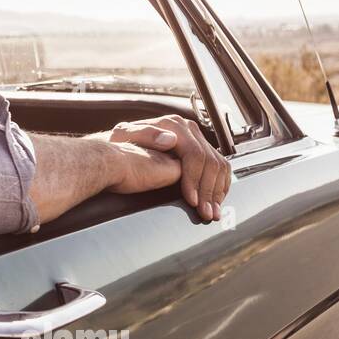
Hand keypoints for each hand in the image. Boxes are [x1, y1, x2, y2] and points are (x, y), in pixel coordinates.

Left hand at [100, 115, 231, 221]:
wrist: (119, 145)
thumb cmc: (118, 144)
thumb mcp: (123, 136)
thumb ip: (144, 134)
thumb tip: (170, 140)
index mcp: (174, 125)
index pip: (195, 155)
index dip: (194, 180)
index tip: (192, 200)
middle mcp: (188, 130)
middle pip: (209, 162)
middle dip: (208, 191)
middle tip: (205, 213)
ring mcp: (195, 138)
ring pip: (218, 166)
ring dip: (217, 192)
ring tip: (211, 212)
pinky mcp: (199, 149)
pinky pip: (219, 167)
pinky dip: (219, 186)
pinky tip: (214, 201)